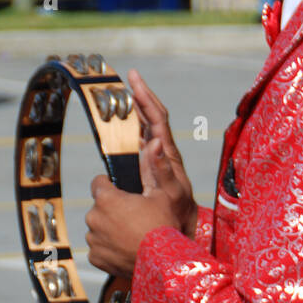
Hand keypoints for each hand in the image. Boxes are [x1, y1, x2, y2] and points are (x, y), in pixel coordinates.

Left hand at [85, 174, 178, 277]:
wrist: (163, 263)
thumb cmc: (163, 227)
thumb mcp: (162, 195)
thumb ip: (152, 172)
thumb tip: (156, 142)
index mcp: (106, 198)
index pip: (98, 182)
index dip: (110, 185)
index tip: (120, 192)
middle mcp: (94, 217)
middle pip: (99, 208)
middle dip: (111, 211)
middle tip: (132, 219)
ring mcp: (93, 239)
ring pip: (98, 229)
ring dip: (109, 231)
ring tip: (130, 237)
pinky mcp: (96, 258)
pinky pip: (99, 250)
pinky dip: (108, 250)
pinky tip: (125, 250)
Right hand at [130, 69, 198, 237]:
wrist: (182, 224)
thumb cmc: (178, 210)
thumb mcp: (171, 192)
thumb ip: (162, 170)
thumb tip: (155, 141)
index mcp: (168, 152)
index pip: (157, 117)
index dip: (146, 97)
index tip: (134, 78)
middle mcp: (162, 150)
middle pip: (151, 116)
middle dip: (139, 95)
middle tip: (126, 78)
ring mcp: (155, 156)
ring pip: (143, 126)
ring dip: (132, 109)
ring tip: (119, 93)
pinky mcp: (148, 164)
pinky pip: (137, 140)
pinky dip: (129, 127)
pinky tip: (119, 121)